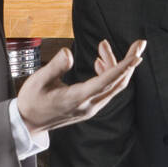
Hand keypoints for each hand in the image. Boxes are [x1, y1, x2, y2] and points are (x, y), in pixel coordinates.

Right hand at [17, 39, 144, 135]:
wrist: (28, 123)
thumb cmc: (31, 101)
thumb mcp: (38, 81)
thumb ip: (55, 66)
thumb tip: (68, 52)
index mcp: (76, 98)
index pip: (106, 82)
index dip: (123, 68)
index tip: (137, 56)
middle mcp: (88, 105)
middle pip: (117, 83)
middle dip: (129, 62)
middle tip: (138, 43)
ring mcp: (90, 108)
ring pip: (112, 86)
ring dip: (115, 65)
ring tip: (103, 46)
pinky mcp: (89, 107)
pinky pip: (106, 90)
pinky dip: (108, 74)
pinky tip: (100, 62)